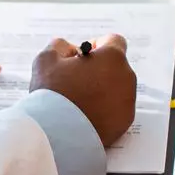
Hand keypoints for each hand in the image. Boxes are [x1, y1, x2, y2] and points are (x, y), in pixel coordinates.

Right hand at [30, 35, 135, 150]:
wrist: (57, 134)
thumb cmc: (53, 93)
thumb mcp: (46, 60)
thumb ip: (60, 46)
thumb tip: (70, 50)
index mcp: (112, 57)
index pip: (114, 41)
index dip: (98, 46)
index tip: (84, 57)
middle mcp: (126, 77)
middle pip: (116, 66)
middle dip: (100, 69)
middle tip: (77, 81)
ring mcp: (128, 101)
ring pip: (118, 88)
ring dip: (103, 90)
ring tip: (79, 101)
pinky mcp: (125, 122)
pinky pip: (117, 109)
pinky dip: (105, 110)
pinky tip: (86, 115)